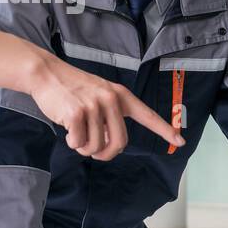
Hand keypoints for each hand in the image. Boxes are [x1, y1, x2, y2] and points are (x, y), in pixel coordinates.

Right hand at [27, 55, 184, 160]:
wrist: (47, 74)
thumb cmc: (72, 89)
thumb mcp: (99, 95)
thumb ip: (110, 117)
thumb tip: (111, 146)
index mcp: (120, 96)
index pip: (148, 116)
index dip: (165, 130)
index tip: (180, 142)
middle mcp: (111, 100)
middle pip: (119, 143)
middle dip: (105, 154)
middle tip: (93, 151)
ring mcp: (94, 106)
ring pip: (96, 146)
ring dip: (84, 148)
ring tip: (76, 135)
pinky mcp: (76, 113)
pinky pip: (78, 143)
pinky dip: (72, 142)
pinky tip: (67, 130)